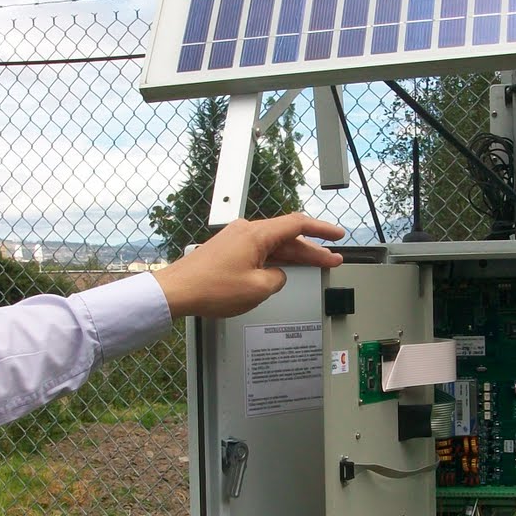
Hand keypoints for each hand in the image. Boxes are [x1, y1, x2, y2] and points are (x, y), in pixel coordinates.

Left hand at [155, 213, 346, 318]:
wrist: (178, 291)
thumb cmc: (210, 287)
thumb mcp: (258, 288)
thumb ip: (278, 279)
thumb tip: (278, 276)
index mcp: (256, 234)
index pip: (298, 224)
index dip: (322, 230)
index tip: (337, 235)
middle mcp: (246, 231)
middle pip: (287, 236)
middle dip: (312, 249)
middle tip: (332, 258)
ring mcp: (235, 239)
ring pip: (274, 245)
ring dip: (294, 256)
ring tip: (314, 265)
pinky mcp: (227, 250)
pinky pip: (259, 251)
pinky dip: (275, 260)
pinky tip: (283, 270)